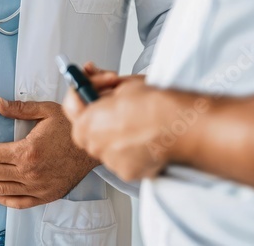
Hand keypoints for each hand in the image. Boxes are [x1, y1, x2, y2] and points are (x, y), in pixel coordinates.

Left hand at [0, 98, 99, 208]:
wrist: (96, 147)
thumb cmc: (72, 128)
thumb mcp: (47, 111)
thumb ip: (19, 109)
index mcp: (27, 151)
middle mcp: (29, 172)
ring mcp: (37, 186)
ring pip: (1, 189)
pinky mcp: (46, 195)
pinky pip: (19, 202)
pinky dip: (3, 200)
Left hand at [63, 68, 196, 180]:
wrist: (181, 126)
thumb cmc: (156, 105)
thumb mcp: (125, 85)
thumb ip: (102, 87)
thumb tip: (92, 79)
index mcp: (86, 122)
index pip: (72, 105)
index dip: (83, 91)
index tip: (91, 85)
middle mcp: (93, 146)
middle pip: (88, 129)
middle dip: (99, 116)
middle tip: (117, 104)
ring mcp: (110, 162)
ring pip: (106, 146)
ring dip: (116, 135)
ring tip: (137, 122)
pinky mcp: (128, 173)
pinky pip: (123, 160)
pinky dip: (131, 150)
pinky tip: (145, 138)